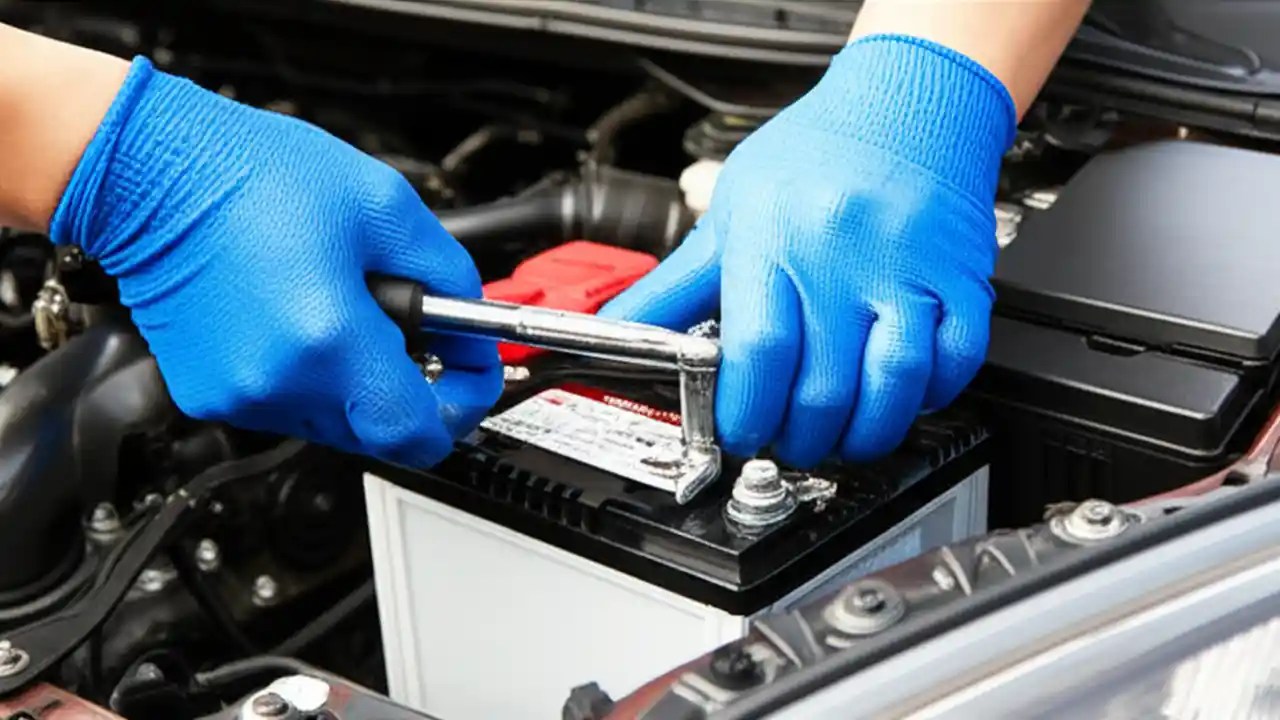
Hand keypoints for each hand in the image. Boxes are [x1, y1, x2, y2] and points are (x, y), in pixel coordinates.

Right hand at [51, 58, 501, 466]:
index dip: (463, 407)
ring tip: (344, 312)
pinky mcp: (207, 395)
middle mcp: (279, 382)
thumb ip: (449, 273)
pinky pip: (287, 406)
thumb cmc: (250, 175)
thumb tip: (473, 324)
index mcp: (327, 339)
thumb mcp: (384, 205)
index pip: (418, 433)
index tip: (470, 374)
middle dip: (412, 390)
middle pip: (380, 432)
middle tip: (415, 335)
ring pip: (336, 424)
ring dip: (360, 383)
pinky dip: (311, 377)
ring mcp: (238, 395)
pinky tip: (301, 321)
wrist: (150, 173)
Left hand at [601, 36, 1014, 466]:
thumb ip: (674, 286)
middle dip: (799, 438)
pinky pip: (955, 362)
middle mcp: (842, 257)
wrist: (908, 101)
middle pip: (824, 388)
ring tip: (842, 437)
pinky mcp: (961, 280)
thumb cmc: (815, 155)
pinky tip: (901, 399)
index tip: (740, 433)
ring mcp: (908, 271)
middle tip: (786, 440)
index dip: (746, 413)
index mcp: (774, 241)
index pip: (757, 353)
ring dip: (865, 434)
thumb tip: (616, 333)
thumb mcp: (729, 212)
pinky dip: (930, 398)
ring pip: (894, 386)